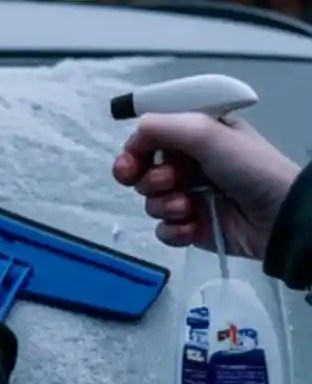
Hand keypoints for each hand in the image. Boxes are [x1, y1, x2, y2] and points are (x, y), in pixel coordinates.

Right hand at [112, 112, 299, 258]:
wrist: (278, 216)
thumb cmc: (248, 167)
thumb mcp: (208, 133)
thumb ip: (164, 126)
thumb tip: (133, 135)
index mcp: (195, 136)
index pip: (150, 138)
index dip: (135, 149)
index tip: (132, 161)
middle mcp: (189, 164)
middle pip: (142, 171)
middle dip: (147, 178)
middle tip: (164, 182)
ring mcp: (188, 196)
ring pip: (150, 202)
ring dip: (164, 204)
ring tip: (188, 205)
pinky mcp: (190, 226)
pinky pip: (162, 229)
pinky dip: (174, 229)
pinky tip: (193, 226)